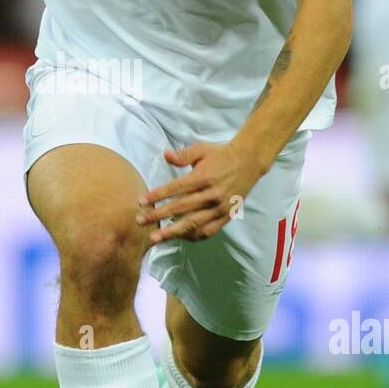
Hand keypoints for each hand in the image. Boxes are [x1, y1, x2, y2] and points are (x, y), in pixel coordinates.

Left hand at [136, 139, 265, 243]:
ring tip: (156, 237)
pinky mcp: (226, 216)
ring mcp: (219, 208)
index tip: (141, 201)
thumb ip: (183, 155)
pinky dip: (193, 236)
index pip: (176, 188)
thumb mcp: (202, 150)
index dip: (158, 195)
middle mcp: (212, 194)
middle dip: (158, 215)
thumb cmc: (221, 154)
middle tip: (140, 220)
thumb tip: (165, 155)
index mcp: (204, 177)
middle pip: (181, 208)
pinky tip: (179, 237)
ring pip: (193, 223)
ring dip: (172, 232)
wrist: (249, 162)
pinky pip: (208, 231)